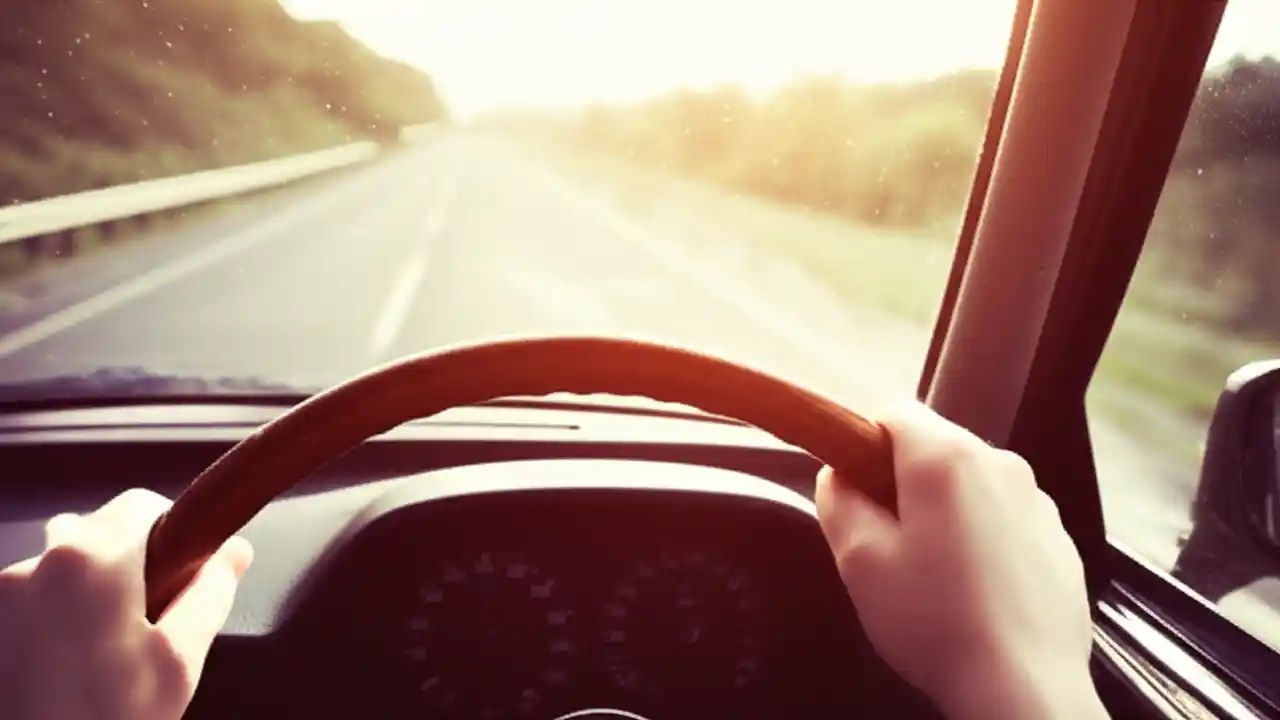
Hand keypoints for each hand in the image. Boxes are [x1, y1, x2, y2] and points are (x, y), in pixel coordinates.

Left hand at [0, 489, 252, 719]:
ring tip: (109, 650)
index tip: (188, 570)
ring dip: (91, 591)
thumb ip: (211, 594)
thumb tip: (234, 552)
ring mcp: (3, 598)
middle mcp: (35, 565)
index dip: (175, 531)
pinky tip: (73, 665)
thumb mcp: (178, 662)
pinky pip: (35, 600)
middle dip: (133, 564)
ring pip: (64, 568)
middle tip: (153, 622)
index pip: (142, 504)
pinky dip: (57, 616)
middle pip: (100, 533)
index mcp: (89, 561)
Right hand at [816, 403, 1105, 718]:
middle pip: (931, 449)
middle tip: (884, 545)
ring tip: (931, 578)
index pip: (890, 411)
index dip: (860, 445)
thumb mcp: (859, 560)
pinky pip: (1002, 520)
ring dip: (943, 514)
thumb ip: (837, 500)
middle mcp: (1000, 464)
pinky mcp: (1057, 538)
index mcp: (946, 458)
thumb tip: (837, 476)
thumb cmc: (939, 624)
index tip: (853, 491)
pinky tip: (971, 593)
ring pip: (968, 487)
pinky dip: (980, 542)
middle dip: (901, 485)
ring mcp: (1036, 501)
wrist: (1024, 688)